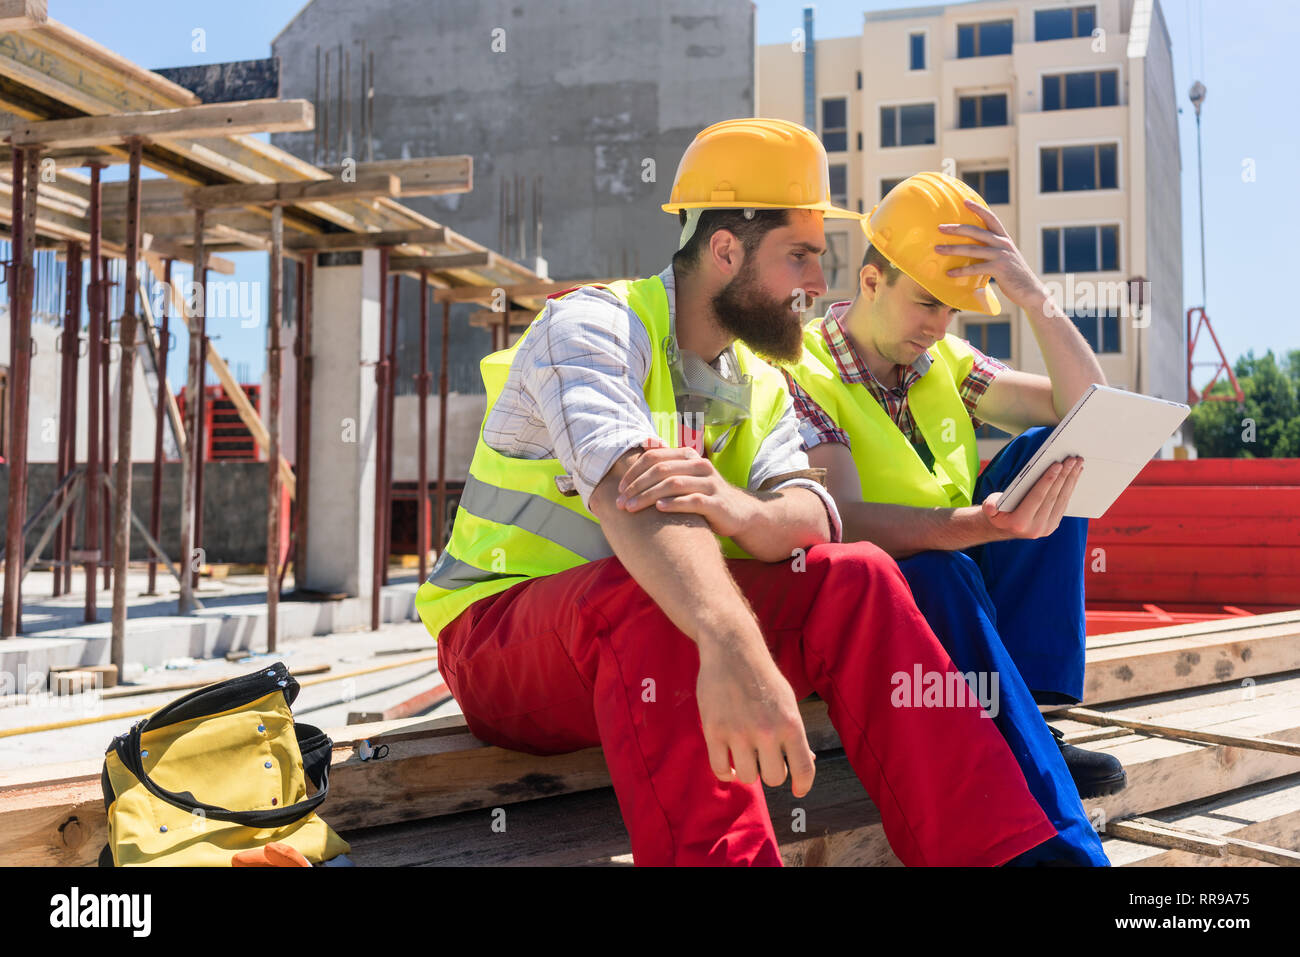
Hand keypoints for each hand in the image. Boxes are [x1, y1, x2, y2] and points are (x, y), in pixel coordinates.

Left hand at [616, 442, 753, 537]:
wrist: (738, 513)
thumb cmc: (703, 495)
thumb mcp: (686, 477)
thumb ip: (666, 465)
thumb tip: (641, 449)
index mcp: (689, 456)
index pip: (654, 457)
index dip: (634, 472)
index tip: (619, 490)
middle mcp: (700, 466)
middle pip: (661, 470)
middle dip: (637, 486)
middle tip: (621, 503)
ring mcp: (710, 483)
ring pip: (674, 484)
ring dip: (648, 496)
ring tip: (632, 508)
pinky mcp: (717, 502)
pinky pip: (693, 500)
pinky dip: (674, 503)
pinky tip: (659, 508)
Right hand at [696, 633, 815, 797]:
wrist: (733, 649)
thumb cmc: (763, 676)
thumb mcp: (788, 701)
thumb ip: (795, 733)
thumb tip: (808, 762)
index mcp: (791, 723)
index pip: (803, 769)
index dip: (802, 785)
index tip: (797, 790)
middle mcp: (767, 731)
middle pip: (773, 778)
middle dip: (770, 772)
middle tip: (764, 759)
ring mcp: (739, 732)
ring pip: (748, 777)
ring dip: (748, 770)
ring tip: (746, 757)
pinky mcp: (714, 730)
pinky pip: (721, 769)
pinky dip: (727, 773)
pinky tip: (730, 764)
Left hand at [934, 199, 1047, 308]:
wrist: (1030, 290)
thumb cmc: (1013, 276)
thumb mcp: (1005, 258)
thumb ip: (993, 251)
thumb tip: (975, 249)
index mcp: (1004, 239)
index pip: (991, 218)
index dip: (978, 209)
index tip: (965, 201)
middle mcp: (1003, 243)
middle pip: (976, 231)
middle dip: (956, 228)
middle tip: (940, 227)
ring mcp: (1001, 255)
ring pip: (972, 249)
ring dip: (953, 249)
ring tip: (938, 249)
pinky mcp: (999, 268)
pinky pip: (975, 268)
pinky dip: (961, 271)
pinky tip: (949, 273)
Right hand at [981, 457, 1082, 539]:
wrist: (1002, 528)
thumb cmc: (996, 512)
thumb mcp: (988, 507)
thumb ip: (990, 506)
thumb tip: (992, 506)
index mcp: (1019, 523)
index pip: (1037, 497)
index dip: (1048, 480)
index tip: (1058, 464)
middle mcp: (1035, 528)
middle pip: (1053, 497)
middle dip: (1064, 476)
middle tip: (1072, 459)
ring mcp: (1046, 528)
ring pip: (1062, 499)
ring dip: (1071, 479)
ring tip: (1077, 463)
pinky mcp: (1053, 525)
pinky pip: (1063, 503)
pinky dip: (1069, 487)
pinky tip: (1073, 475)